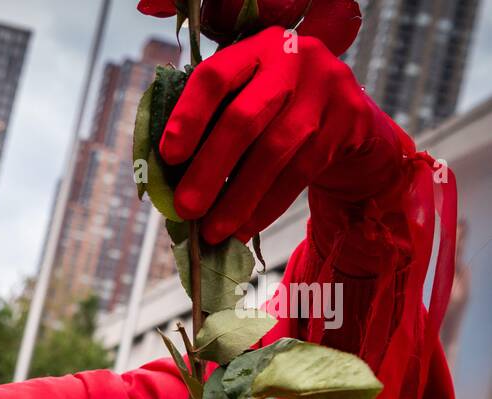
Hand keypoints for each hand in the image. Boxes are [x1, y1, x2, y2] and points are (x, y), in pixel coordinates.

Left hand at [158, 26, 409, 245]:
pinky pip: (300, 173)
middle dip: (209, 170)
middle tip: (185, 210)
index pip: (215, 76)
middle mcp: (294, 59)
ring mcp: (327, 87)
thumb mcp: (248, 101)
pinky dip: (267, 206)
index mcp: (256, 48)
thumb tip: (167, 179)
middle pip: (244, 118)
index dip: (188, 117)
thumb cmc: (279, 115)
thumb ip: (213, 124)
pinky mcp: (350, 120)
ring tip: (212, 231)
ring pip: (273, 152)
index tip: (168, 157)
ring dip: (237, 199)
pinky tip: (244, 227)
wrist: (349, 121)